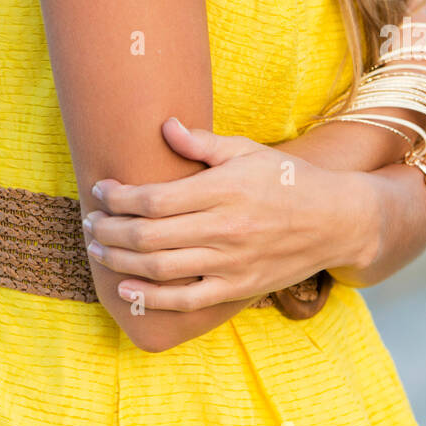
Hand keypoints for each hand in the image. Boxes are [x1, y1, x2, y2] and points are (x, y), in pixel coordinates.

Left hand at [84, 118, 375, 310]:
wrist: (335, 221)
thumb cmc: (287, 179)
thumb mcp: (247, 150)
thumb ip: (202, 143)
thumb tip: (165, 126)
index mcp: (224, 189)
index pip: (156, 199)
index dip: (120, 197)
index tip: (101, 190)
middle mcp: (224, 228)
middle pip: (150, 236)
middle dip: (111, 229)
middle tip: (90, 221)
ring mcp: (231, 262)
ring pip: (161, 269)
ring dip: (121, 260)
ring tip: (98, 247)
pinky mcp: (237, 287)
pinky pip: (187, 299)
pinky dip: (152, 297)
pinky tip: (127, 288)